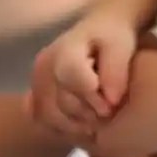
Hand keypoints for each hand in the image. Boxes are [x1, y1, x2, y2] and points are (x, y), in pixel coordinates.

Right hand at [28, 10, 136, 140]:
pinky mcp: (35, 92)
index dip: (93, 98)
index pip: (72, 79)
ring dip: (74, 125)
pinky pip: (41, 118)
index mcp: (65, 51)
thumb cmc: (113, 37)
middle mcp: (44, 65)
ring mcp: (36, 80)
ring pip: (48, 115)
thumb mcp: (121, 47)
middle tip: (107, 115)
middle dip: (87, 114)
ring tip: (95, 123)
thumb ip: (115, 71)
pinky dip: (60, 126)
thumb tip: (110, 101)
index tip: (112, 106)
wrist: (101, 30)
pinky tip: (80, 124)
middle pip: (61, 102)